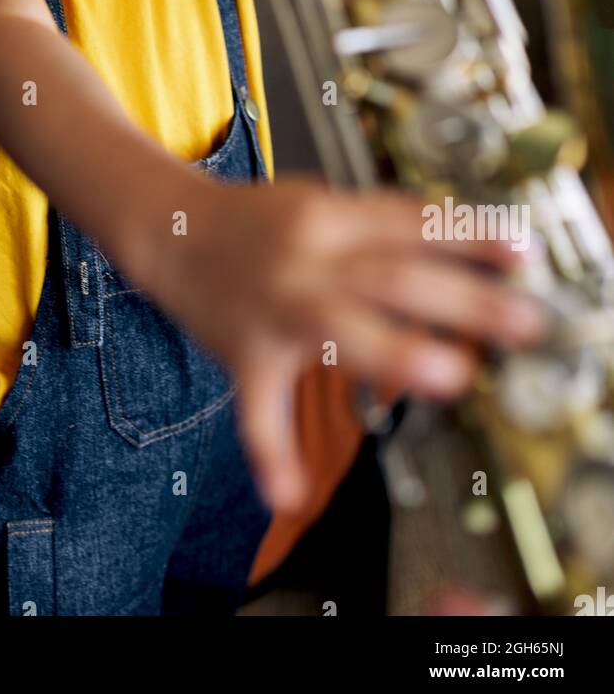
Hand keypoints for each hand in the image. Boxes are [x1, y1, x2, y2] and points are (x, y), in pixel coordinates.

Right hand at [147, 172, 547, 514]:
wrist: (169, 228)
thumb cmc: (256, 221)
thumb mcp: (321, 202)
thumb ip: (382, 226)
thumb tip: (460, 244)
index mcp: (330, 217)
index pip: (409, 223)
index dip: (468, 236)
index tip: (520, 251)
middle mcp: (306, 259)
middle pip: (391, 277)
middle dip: (463, 301)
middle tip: (524, 322)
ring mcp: (274, 308)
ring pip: (338, 330)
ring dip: (397, 352)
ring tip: (451, 375)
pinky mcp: (244, 354)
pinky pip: (256, 409)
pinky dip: (270, 452)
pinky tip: (289, 491)